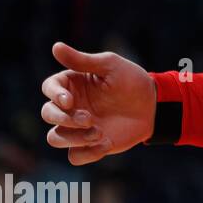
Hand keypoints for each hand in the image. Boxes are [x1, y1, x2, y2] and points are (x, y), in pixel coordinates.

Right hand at [40, 42, 155, 165]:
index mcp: (72, 85)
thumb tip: (55, 46)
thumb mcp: (110, 66)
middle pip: (48, 114)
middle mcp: (71, 107)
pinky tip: (106, 144)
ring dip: (73, 138)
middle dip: (64, 119)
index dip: (54, 95)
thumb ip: (82, 60)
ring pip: (55, 138)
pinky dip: (86, 154)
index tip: (69, 100)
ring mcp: (78, 127)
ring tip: (98, 133)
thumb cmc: (132, 81)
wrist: (154, 106)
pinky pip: (75, 156)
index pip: (48, 89)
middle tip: (89, 118)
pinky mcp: (90, 145)